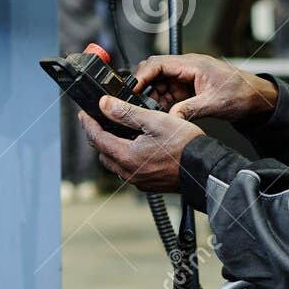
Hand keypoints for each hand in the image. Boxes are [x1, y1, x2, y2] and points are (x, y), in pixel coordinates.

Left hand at [79, 96, 204, 190]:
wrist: (204, 169)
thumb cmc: (185, 146)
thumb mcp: (154, 121)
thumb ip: (126, 112)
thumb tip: (105, 104)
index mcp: (126, 156)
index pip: (97, 138)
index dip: (88, 123)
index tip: (84, 114)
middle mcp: (129, 172)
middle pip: (103, 152)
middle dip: (98, 136)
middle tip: (99, 121)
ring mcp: (138, 181)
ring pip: (115, 163)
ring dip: (112, 148)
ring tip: (117, 132)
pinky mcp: (148, 184)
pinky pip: (129, 170)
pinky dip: (126, 158)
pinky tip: (136, 147)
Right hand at [131, 54, 278, 122]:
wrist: (256, 98)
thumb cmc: (241, 93)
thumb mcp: (213, 104)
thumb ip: (189, 110)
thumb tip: (169, 118)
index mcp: (192, 64)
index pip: (158, 63)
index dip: (142, 76)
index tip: (132, 90)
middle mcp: (187, 68)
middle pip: (155, 72)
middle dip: (144, 88)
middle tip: (138, 104)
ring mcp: (187, 77)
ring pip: (160, 83)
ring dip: (153, 97)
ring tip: (151, 111)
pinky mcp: (189, 88)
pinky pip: (168, 92)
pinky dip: (162, 102)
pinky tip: (162, 112)